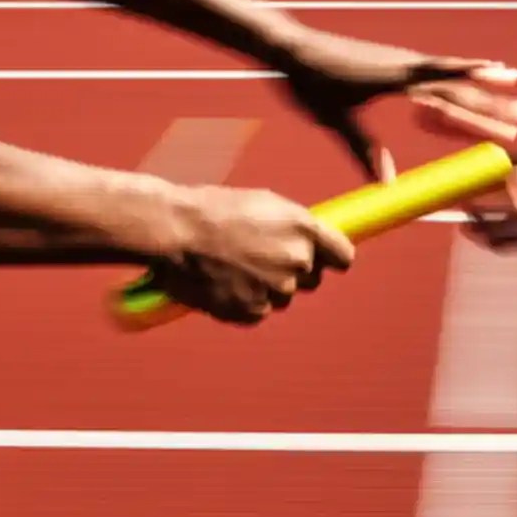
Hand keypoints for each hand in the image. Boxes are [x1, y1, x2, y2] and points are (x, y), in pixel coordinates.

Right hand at [153, 184, 354, 325]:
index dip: (333, 259)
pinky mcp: (254, 311)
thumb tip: (311, 243)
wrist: (173, 232)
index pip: (343, 256)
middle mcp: (297, 261)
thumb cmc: (212, 210)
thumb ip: (294, 227)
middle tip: (261, 257)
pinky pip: (259, 310)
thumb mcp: (264, 206)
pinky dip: (244, 301)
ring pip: (284, 296)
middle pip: (313, 279)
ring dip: (267, 287)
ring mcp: (277, 289)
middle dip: (294, 272)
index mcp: (304, 229)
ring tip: (234, 266)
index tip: (325, 260)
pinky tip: (223, 282)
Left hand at [274, 29, 516, 181]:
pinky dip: (456, 70)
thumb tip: (388, 183)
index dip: (477, 99)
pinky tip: (466, 73)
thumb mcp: (336, 120)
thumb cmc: (309, 82)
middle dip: (490, 98)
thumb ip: (364, 149)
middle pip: (456, 83)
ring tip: (510, 80)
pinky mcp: (391, 59)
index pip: (445, 89)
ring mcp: (399, 59)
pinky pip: (433, 66)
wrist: (288, 45)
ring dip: (479, 79)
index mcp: (393, 77)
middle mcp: (402, 64)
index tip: (505, 104)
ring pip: (449, 71)